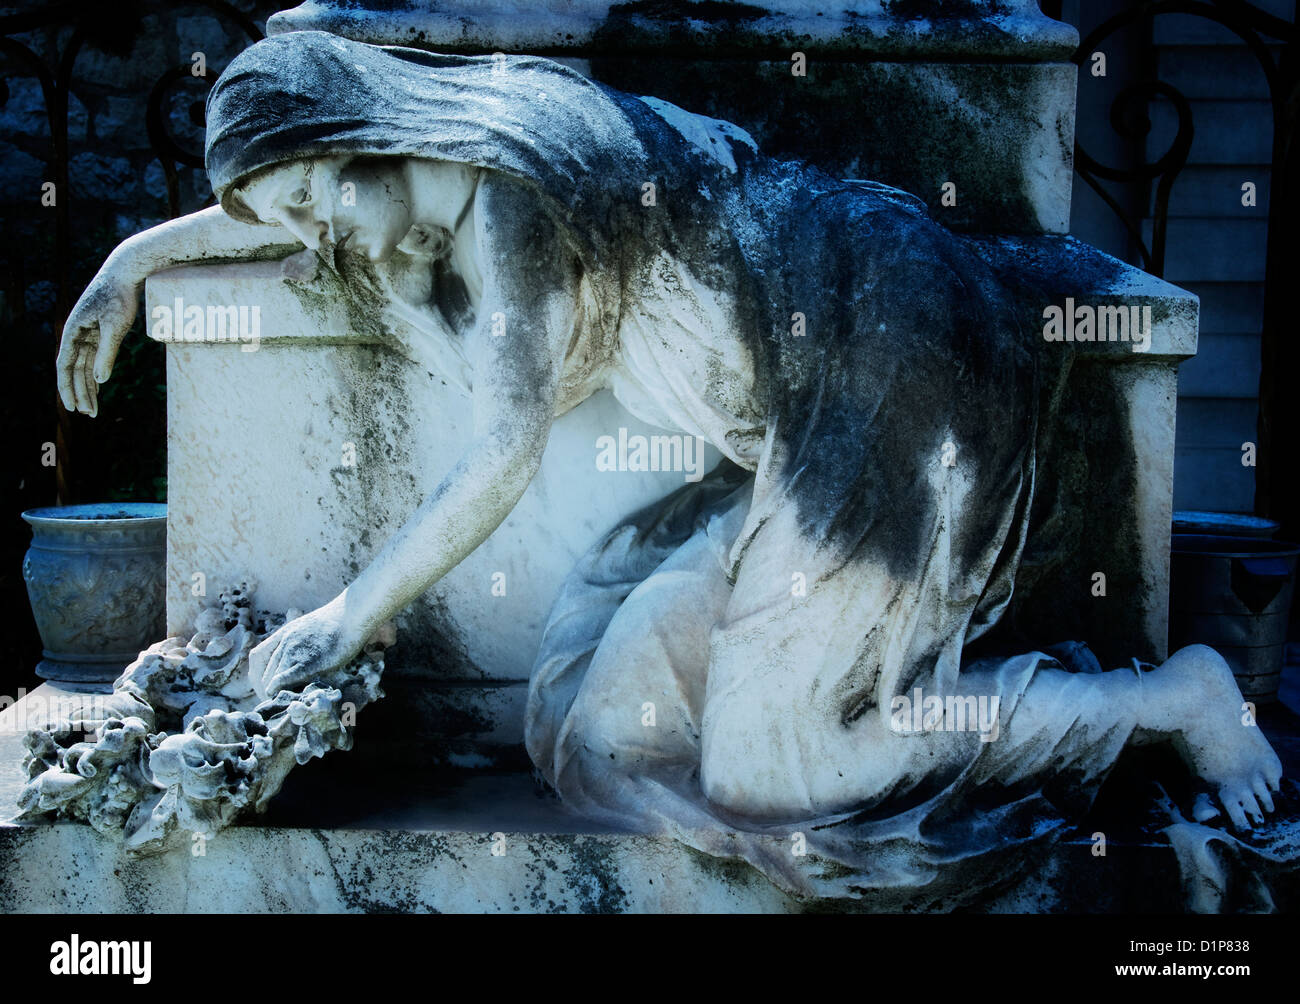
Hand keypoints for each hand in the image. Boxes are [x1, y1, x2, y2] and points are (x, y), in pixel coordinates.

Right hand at [57, 253, 142, 415]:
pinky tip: (98, 388)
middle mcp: (76, 334)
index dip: (67, 387)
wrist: (126, 274)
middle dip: (80, 393)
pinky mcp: (99, 332)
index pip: (65, 366)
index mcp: (73, 331)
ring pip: (84, 366)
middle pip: (74, 370)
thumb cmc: (120, 297)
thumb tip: (101, 380)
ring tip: (92, 409)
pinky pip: (94, 358)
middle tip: (88, 414)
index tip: (73, 407)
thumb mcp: (115, 326)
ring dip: (88, 387)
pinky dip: (95, 374)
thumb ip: (107, 354)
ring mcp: (87, 334)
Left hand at [248, 601, 363, 699]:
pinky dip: (279, 690)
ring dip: (271, 693)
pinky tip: (283, 698)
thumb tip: (311, 654)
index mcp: (285, 632)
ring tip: (279, 704)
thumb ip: (305, 640)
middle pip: (262, 671)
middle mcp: (285, 641)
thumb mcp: (315, 626)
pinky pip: (283, 679)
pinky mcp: (307, 662)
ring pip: (270, 678)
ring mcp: (294, 651)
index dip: (258, 673)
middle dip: (264, 688)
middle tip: (273, 700)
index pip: (257, 656)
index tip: (265, 685)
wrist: (352, 613)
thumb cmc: (342, 620)